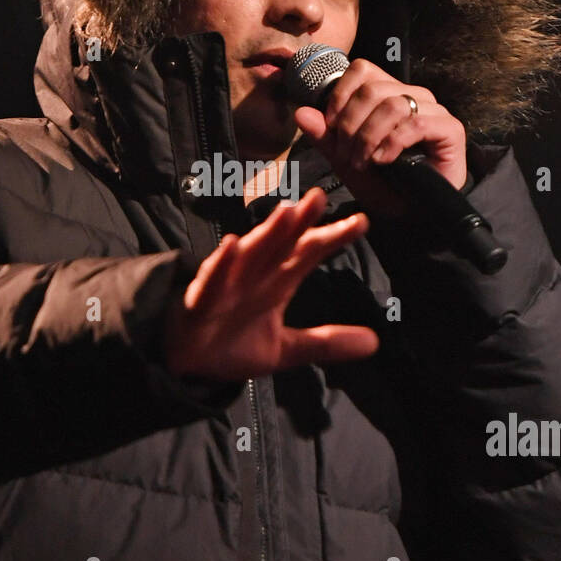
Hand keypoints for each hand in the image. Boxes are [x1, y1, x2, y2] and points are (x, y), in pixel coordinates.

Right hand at [163, 186, 379, 381]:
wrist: (186, 363)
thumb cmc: (232, 343)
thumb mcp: (286, 349)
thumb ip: (326, 342)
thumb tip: (375, 342)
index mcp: (276, 282)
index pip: (307, 254)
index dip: (332, 237)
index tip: (361, 223)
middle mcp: (254, 276)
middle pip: (281, 244)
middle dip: (300, 221)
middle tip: (320, 197)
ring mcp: (227, 285)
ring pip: (250, 254)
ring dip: (267, 233)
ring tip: (287, 212)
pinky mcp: (201, 300)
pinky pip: (212, 280)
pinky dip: (221, 264)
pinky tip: (232, 245)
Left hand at [292, 59, 466, 218]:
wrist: (414, 214)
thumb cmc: (384, 184)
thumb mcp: (346, 160)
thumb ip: (326, 137)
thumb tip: (301, 112)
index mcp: (388, 94)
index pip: (362, 70)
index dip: (341, 95)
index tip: (331, 126)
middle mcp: (412, 96)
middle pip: (373, 89)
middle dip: (350, 125)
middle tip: (346, 154)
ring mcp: (434, 110)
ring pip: (393, 104)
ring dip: (369, 137)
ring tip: (363, 162)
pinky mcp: (450, 129)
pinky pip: (416, 124)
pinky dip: (392, 143)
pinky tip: (384, 161)